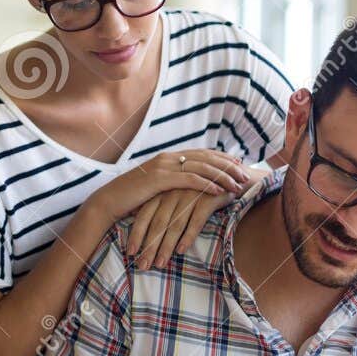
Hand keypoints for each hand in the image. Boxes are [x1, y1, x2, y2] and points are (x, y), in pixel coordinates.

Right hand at [95, 149, 251, 224]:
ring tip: (238, 184)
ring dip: (222, 176)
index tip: (239, 164)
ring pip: (201, 168)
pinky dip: (207, 184)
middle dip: (228, 166)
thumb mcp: (156, 186)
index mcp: (169, 157)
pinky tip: (220, 190)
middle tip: (246, 174)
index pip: (202, 154)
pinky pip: (189, 180)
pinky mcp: (160, 179)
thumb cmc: (132, 198)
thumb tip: (188, 186)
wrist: (110, 201)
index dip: (222, 159)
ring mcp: (164, 167)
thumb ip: (172, 182)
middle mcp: (168, 158)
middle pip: (206, 158)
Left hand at [126, 187, 235, 268]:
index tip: (130, 253)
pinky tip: (181, 250)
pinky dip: (188, 236)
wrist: (227, 174)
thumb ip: (160, 208)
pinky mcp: (207, 199)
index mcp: (162, 192)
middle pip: (158, 223)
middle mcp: (173, 193)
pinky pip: (196, 221)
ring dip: (166, 246)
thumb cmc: (196, 190)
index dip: (136, 234)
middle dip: (149, 246)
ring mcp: (189, 195)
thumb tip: (141, 226)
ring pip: (175, 225)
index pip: (144, 215)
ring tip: (160, 264)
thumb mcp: (175, 196)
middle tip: (143, 266)